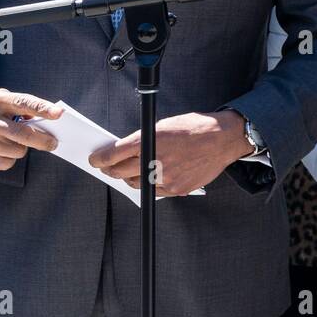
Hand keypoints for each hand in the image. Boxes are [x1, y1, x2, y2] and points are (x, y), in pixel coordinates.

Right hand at [0, 89, 61, 172]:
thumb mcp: (3, 101)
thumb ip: (23, 108)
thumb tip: (47, 121)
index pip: (22, 103)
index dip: (42, 108)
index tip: (58, 114)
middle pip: (21, 133)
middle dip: (43, 140)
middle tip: (53, 143)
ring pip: (17, 151)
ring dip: (22, 149)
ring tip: (12, 143)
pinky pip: (6, 163)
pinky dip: (10, 160)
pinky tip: (1, 152)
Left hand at [89, 110, 253, 195]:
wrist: (222, 139)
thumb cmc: (194, 128)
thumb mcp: (163, 126)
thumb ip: (142, 139)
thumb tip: (124, 150)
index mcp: (148, 141)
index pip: (113, 154)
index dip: (99, 158)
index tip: (95, 160)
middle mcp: (154, 161)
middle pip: (119, 171)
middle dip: (110, 169)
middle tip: (108, 166)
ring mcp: (165, 178)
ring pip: (135, 183)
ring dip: (130, 177)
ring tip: (133, 170)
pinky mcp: (176, 189)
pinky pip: (154, 191)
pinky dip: (151, 183)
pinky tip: (155, 175)